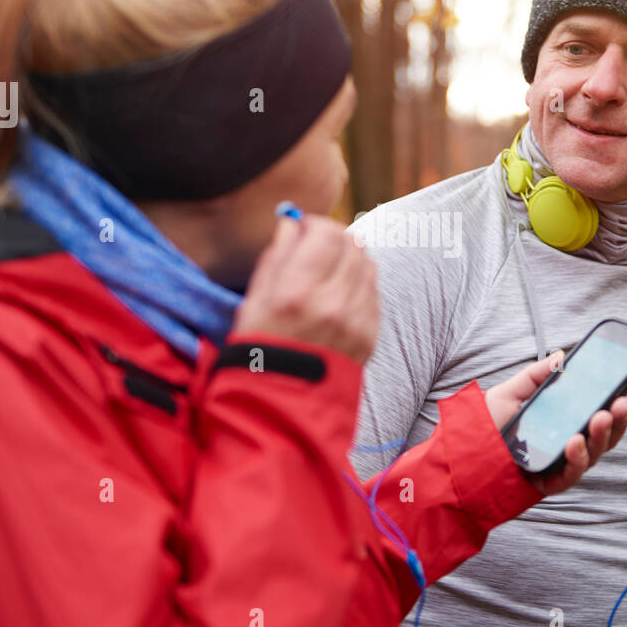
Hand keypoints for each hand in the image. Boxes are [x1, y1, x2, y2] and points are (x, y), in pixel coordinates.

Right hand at [232, 214, 379, 363]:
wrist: (281, 404)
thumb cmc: (258, 349)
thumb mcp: (252, 302)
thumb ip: (276, 257)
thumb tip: (292, 222)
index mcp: (295, 293)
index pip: (326, 233)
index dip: (315, 224)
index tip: (304, 230)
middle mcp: (331, 305)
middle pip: (351, 244)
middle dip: (334, 238)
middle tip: (318, 248)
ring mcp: (355, 322)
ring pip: (367, 264)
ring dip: (349, 259)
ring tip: (328, 273)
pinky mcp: (369, 336)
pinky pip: (374, 291)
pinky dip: (359, 284)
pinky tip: (339, 295)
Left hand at [482, 351, 626, 497]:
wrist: (461, 458)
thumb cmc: (487, 427)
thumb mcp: (510, 393)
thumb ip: (536, 376)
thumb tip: (562, 355)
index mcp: (564, 420)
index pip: (598, 408)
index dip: (617, 395)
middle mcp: (568, 442)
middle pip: (605, 433)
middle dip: (618, 417)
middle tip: (621, 401)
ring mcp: (561, 464)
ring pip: (594, 453)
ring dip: (602, 435)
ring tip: (601, 417)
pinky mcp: (550, 482)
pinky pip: (571, 473)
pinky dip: (577, 458)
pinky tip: (575, 441)